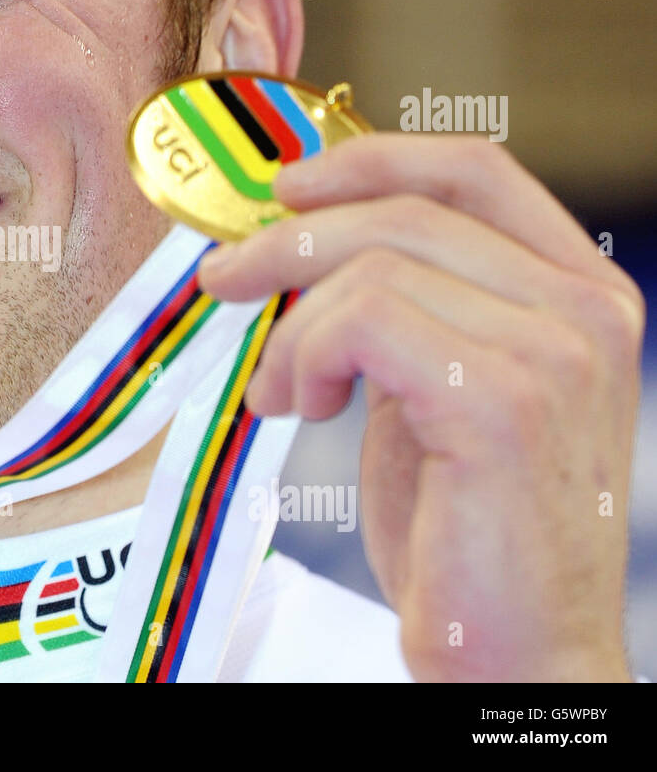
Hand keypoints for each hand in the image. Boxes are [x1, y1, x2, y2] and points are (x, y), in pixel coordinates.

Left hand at [196, 134, 642, 681]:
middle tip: (224, 279)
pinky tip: (300, 406)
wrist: (512, 650)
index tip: (286, 186)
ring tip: (278, 390)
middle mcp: (584, 309)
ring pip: (373, 265)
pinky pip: (361, 320)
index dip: (369, 158)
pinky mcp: (502, 401)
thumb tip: (301, 240)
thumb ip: (405, 308)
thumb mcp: (435, 387)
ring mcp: (555, 350)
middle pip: (407, 209)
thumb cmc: (463, 525)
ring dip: (292, 325)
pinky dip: (304, 354)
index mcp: (579, 292)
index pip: (475, 171)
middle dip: (292, 238)